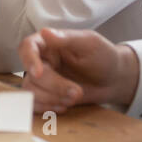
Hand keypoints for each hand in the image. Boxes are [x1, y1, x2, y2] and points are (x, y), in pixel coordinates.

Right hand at [19, 28, 134, 113]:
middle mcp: (42, 61)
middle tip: (76, 92)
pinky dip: (48, 108)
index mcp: (49, 44)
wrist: (114, 80)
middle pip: (31, 75)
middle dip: (54, 87)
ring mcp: (43, 81)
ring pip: (31, 92)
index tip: (38, 74)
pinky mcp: (47, 97)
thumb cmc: (103, 56)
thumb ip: (67, 39)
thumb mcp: (89, 43)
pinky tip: (64, 106)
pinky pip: (35, 105)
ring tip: (74, 98)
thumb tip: (45, 32)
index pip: (27, 47)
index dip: (29, 60)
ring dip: (52, 99)